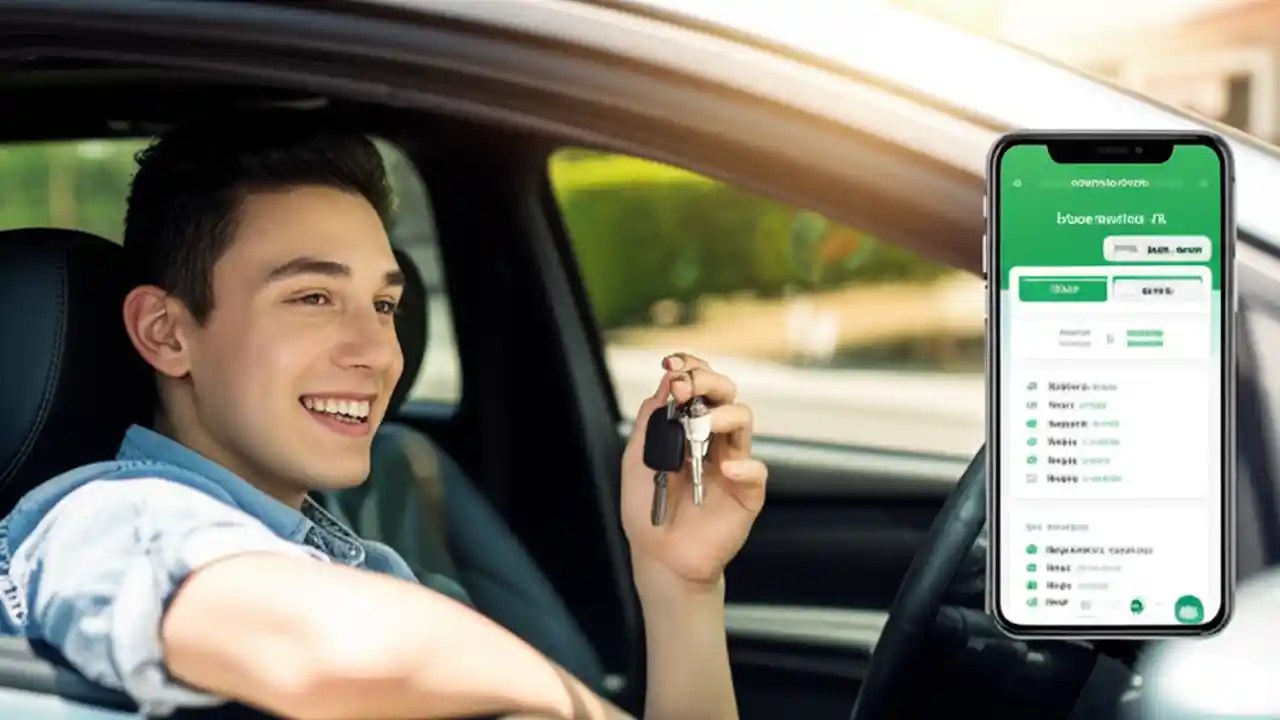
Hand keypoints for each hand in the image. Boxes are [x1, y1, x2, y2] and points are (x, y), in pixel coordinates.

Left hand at [620, 353, 767, 593]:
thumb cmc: (647, 511)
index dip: (690, 368)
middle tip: (688, 387)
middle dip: (709, 381)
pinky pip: (756, 471)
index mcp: (687, 428)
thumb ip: (650, 422)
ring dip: (724, 414)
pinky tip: (724, 470)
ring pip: (743, 420)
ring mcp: (732, 464)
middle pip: (725, 394)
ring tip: (704, 426)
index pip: (698, 386)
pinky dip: (744, 466)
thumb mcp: (637, 461)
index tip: (673, 364)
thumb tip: (665, 383)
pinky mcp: (747, 493)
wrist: (660, 556)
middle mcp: (713, 440)